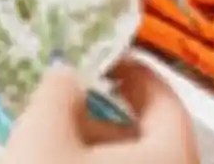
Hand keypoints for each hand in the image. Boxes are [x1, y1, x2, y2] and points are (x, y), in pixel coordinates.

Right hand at [1, 62, 197, 163]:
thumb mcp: (42, 132)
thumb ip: (58, 90)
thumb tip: (67, 74)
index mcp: (171, 155)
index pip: (164, 99)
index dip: (132, 72)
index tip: (101, 61)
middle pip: (148, 139)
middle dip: (102, 117)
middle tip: (63, 102)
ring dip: (92, 150)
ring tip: (47, 139)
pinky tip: (52, 162)